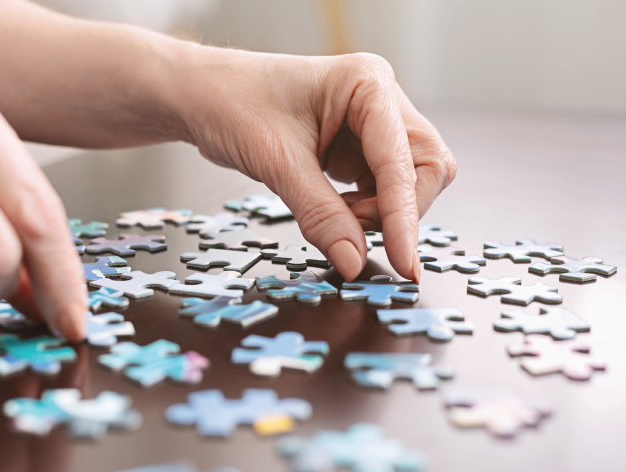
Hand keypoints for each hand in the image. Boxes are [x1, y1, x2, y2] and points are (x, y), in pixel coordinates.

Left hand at [175, 50, 456, 281]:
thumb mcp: (276, 162)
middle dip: (397, 210)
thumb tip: (354, 262)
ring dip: (380, 213)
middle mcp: (380, 100)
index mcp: (367, 84)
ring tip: (332, 215)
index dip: (404, 216)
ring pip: (408, 183)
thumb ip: (319, 214)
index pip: (403, 161)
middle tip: (351, 229)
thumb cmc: (231, 104)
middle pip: (425, 169)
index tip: (403, 263)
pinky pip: (382, 190)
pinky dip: (364, 211)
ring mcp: (372, 126)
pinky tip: (333, 211)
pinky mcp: (359, 148)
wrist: (202, 97)